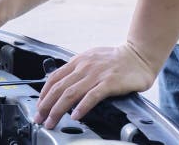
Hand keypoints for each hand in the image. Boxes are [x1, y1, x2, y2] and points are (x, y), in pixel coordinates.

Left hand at [34, 43, 157, 129]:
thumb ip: (78, 70)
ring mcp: (97, 74)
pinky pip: (92, 96)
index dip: (43, 94)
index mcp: (79, 61)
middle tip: (39, 119)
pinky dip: (81, 107)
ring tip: (51, 121)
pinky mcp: (110, 83)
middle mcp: (85, 66)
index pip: (54, 78)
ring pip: (71, 93)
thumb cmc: (116, 60)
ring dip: (58, 110)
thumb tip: (63, 85)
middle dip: (46, 106)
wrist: (139, 56)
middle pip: (59, 88)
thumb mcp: (92, 58)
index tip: (38, 107)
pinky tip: (75, 116)